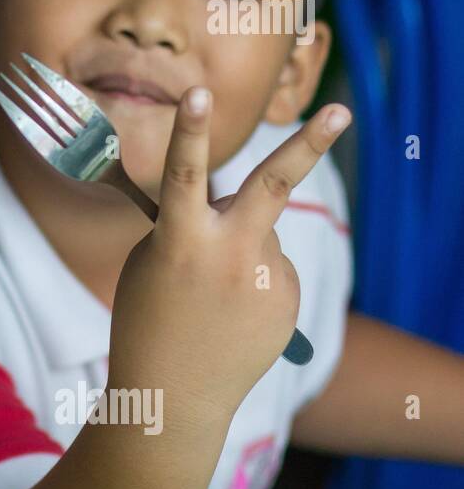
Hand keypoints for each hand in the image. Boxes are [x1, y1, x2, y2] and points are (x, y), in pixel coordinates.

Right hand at [108, 88, 350, 420]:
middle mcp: (230, 256)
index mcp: (181, 243)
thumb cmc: (147, 321)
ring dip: (239, 247)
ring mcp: (266, 280)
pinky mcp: (288, 301)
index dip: (189, 130)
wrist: (174, 397)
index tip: (198, 91)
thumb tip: (240, 207)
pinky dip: (253, 280)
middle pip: (273, 184)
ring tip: (210, 298)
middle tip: (342, 109)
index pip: (184, 174)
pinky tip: (231, 313)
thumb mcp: (152, 264)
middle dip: (310, 143)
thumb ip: (193, 226)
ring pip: (260, 233)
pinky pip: (272, 268)